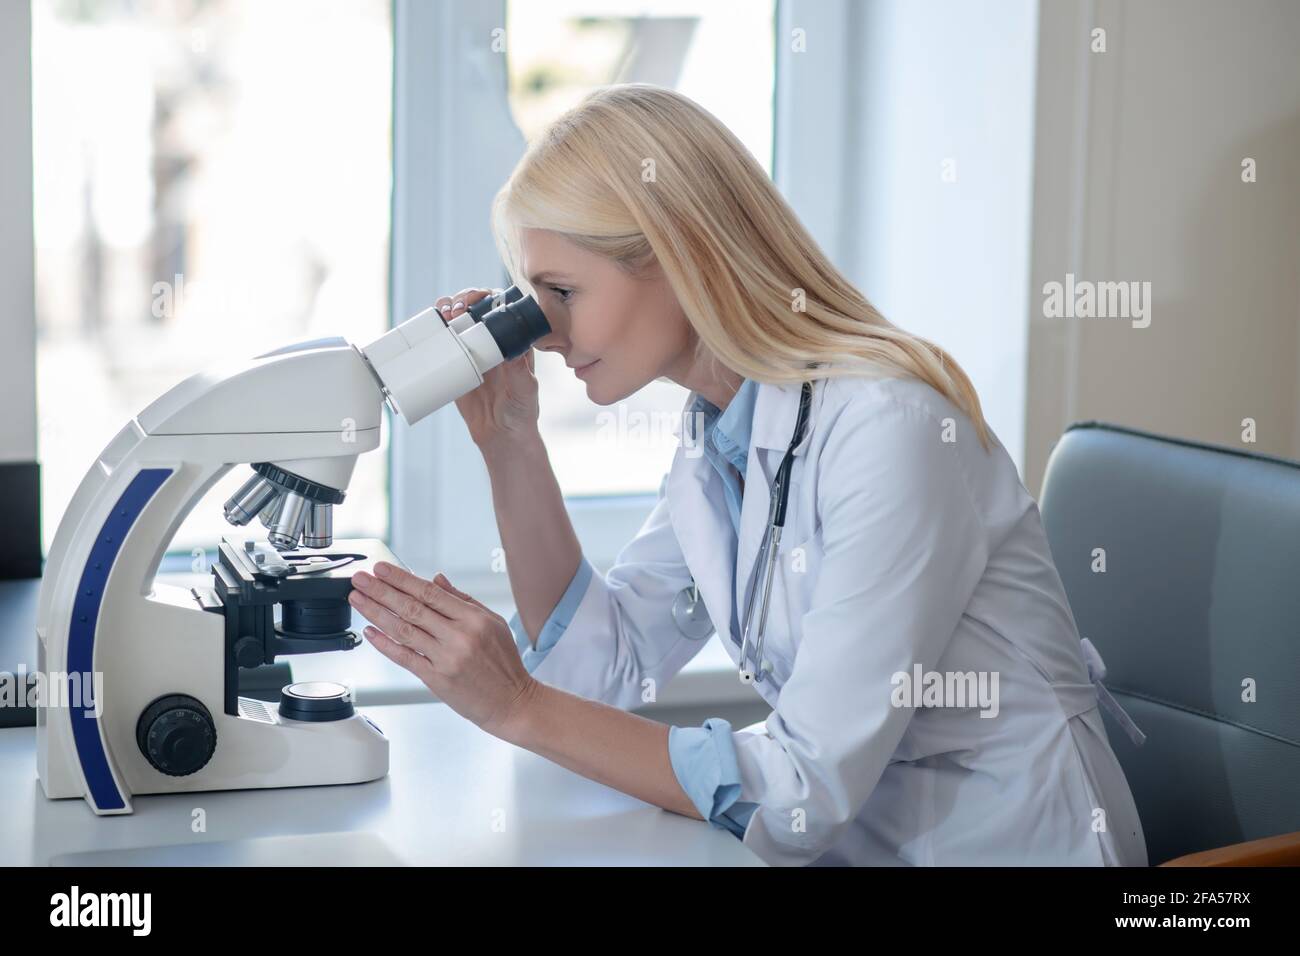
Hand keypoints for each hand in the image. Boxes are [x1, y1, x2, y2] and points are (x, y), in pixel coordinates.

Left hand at [347, 561, 537, 736]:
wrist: (511, 701)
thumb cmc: (504, 663)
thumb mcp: (493, 623)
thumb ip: (463, 600)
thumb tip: (436, 579)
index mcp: (473, 618)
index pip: (430, 592)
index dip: (402, 579)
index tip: (382, 569)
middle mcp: (458, 636)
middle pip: (412, 608)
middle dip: (381, 591)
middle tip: (361, 579)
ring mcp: (445, 658)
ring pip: (403, 630)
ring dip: (376, 612)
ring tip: (357, 600)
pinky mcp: (436, 678)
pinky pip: (404, 657)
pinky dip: (384, 644)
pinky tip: (370, 631)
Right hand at [435, 287, 540, 450]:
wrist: (500, 436)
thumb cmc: (521, 411)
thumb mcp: (525, 390)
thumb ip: (521, 372)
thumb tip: (514, 350)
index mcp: (513, 341)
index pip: (501, 309)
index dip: (490, 297)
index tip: (482, 300)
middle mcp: (491, 341)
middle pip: (476, 308)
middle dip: (465, 299)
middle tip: (458, 308)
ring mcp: (471, 351)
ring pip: (457, 320)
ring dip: (447, 308)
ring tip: (444, 314)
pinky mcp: (454, 364)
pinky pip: (443, 341)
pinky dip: (435, 330)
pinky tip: (432, 327)